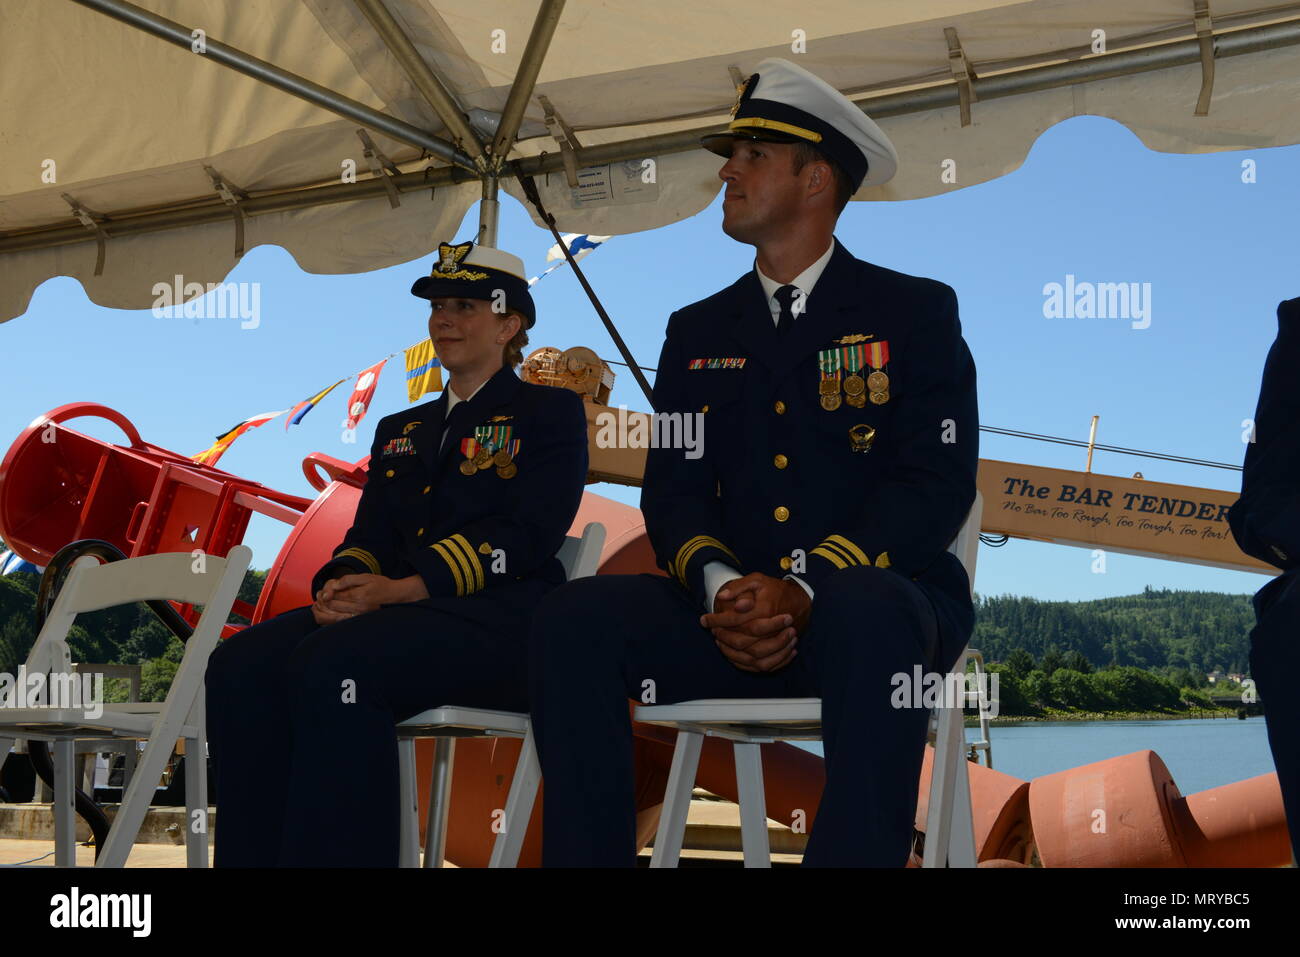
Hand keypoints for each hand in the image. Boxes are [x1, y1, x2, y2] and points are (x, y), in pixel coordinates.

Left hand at [311, 574, 428, 624]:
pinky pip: (341, 623)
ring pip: (334, 617)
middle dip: (323, 602)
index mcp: (359, 596)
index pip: (335, 596)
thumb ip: (349, 580)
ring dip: (325, 612)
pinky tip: (329, 615)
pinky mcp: (360, 621)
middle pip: (333, 606)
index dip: (325, 593)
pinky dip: (331, 620)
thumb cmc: (381, 585)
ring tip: (321, 606)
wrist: (397, 597)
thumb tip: (334, 585)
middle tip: (319, 597)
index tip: (322, 591)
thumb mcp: (366, 577)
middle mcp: (359, 608)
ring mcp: (360, 616)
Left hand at [700, 573, 809, 672]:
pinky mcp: (780, 651)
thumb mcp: (758, 580)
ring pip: (750, 655)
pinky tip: (733, 653)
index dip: (716, 620)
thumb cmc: (776, 589)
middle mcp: (771, 629)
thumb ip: (739, 587)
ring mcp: (777, 642)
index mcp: (764, 610)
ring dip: (731, 651)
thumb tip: (721, 596)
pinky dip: (745, 661)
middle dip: (722, 636)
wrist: (801, 601)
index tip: (703, 619)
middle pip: (740, 641)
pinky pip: (761, 665)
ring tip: (719, 642)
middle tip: (711, 631)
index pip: (734, 619)